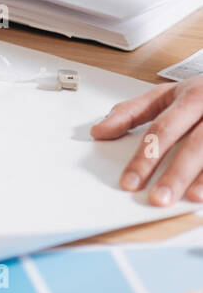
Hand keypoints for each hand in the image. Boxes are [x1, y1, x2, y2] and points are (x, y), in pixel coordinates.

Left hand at [91, 76, 202, 205]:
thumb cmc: (202, 93)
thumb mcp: (167, 94)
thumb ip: (132, 112)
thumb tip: (99, 131)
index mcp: (190, 96)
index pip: (162, 129)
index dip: (145, 157)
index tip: (129, 182)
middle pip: (193, 145)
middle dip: (174, 174)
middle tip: (157, 198)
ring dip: (201, 179)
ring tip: (187, 199)